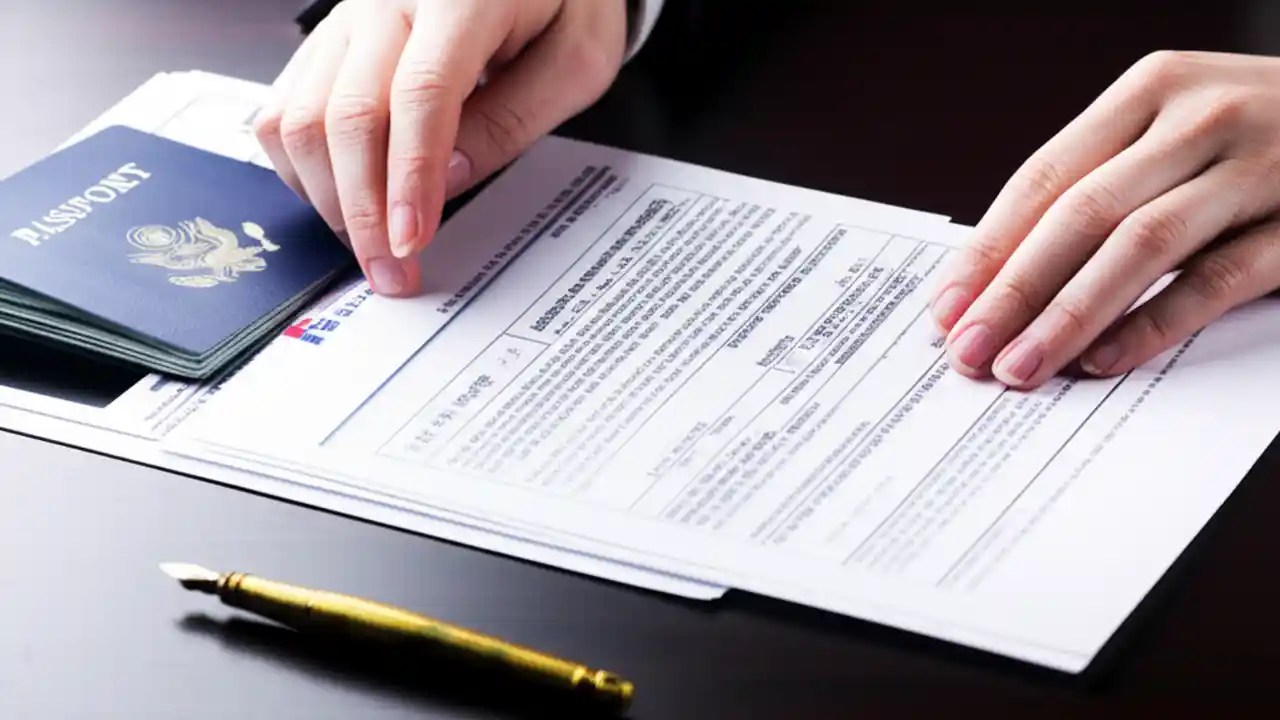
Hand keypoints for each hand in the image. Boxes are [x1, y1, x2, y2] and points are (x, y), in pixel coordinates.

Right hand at [254, 0, 626, 295]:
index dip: (410, 178)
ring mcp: (347, 18)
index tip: (412, 243)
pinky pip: (286, 109)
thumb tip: (447, 178)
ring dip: (329, 197)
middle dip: (363, 210)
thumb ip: (513, 117)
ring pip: (299, 116)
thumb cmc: (562, 7)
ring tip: (372, 246)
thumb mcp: (574, 62)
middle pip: (346, 114)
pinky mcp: (327, 41)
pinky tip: (346, 202)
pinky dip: (305, 169)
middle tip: (391, 272)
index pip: (420, 95)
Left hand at [929, 51, 1279, 387]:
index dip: (989, 249)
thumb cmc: (1258, 136)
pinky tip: (1103, 359)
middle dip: (1014, 291)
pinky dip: (1152, 323)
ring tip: (1020, 367)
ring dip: (1068, 314)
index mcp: (1150, 90)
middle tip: (969, 350)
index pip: (1044, 177)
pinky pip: (1216, 280)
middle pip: (1081, 213)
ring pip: (1140, 246)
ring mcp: (1257, 167)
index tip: (946, 307)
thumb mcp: (1175, 132)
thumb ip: (1101, 184)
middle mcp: (1199, 117)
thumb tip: (1000, 273)